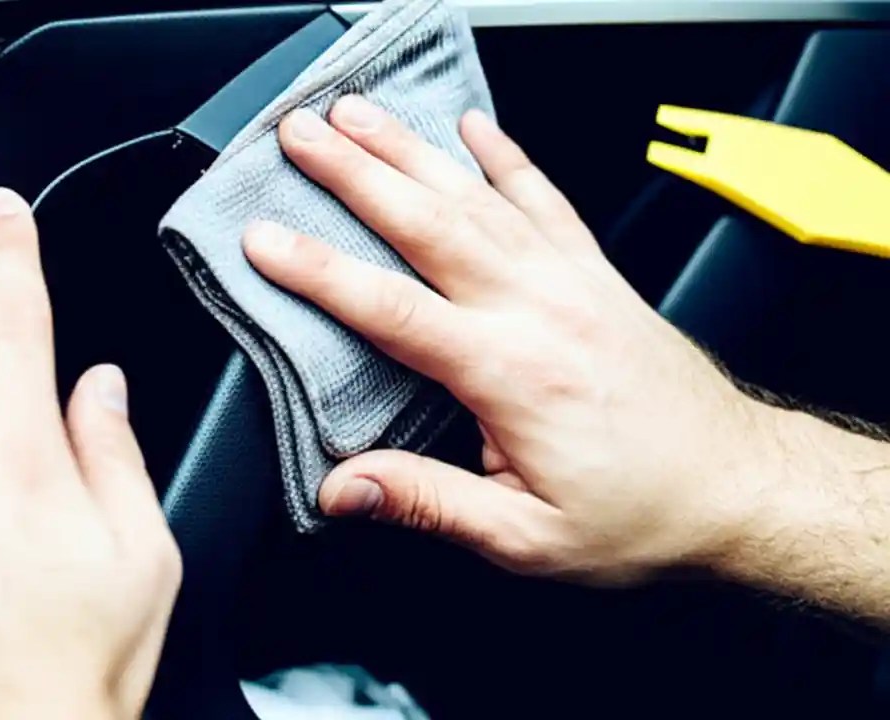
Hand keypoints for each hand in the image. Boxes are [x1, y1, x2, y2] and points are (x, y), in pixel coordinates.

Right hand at [243, 97, 776, 585]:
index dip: (317, 270)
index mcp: (510, 373)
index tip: (262, 239)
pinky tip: (474, 128)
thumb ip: (427, 503)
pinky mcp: (597, 276)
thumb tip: (343, 487)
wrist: (738, 488)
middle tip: (299, 136)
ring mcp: (571, 282)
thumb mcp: (524, 538)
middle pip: (429, 222)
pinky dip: (506, 158)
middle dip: (355, 172)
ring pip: (478, 196)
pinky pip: (545, 198)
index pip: (390, 307)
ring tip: (358, 115)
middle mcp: (539, 309)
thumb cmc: (638, 515)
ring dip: (411, 149)